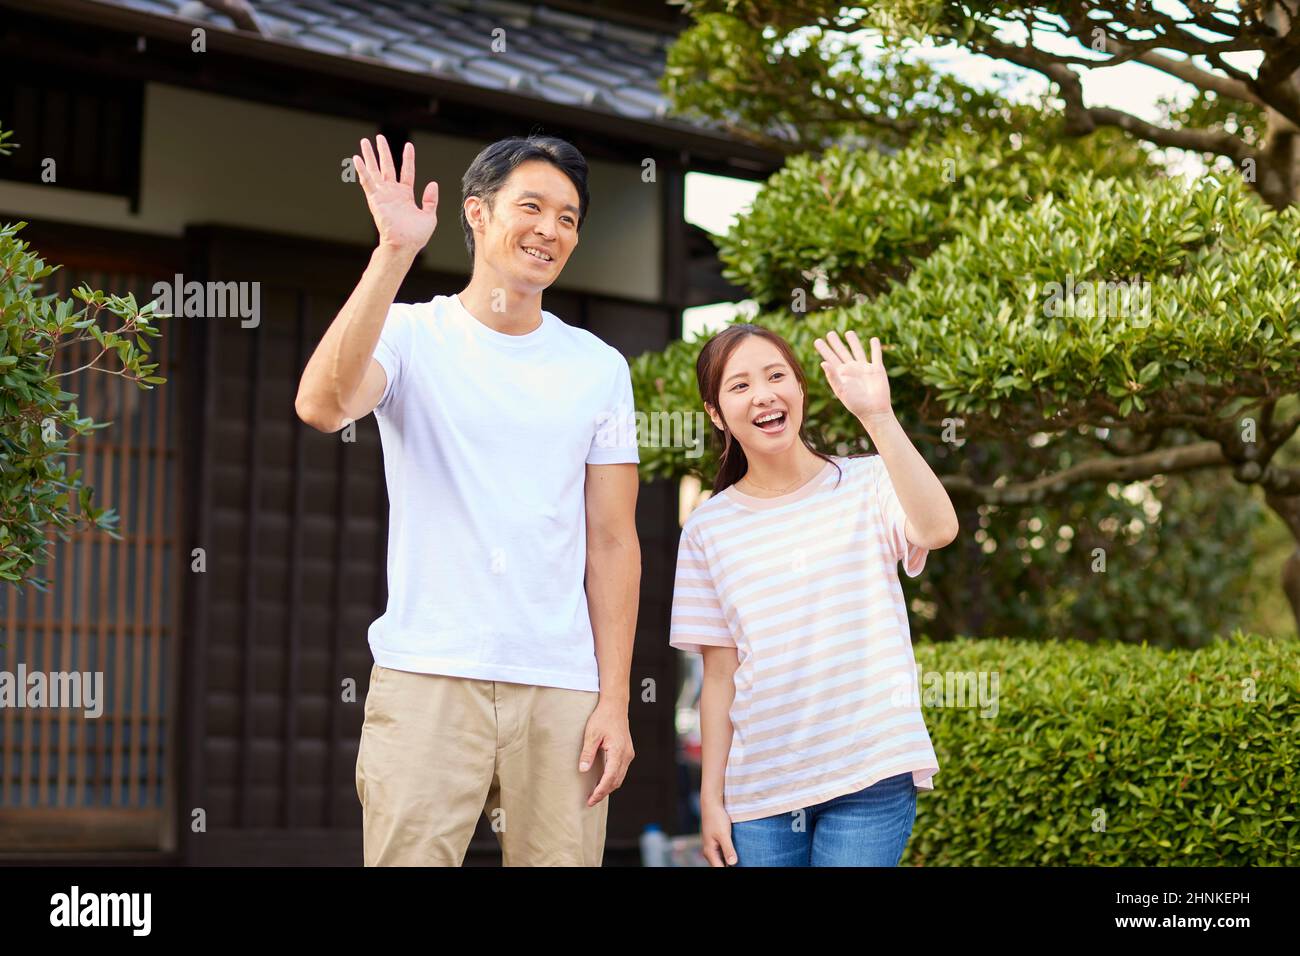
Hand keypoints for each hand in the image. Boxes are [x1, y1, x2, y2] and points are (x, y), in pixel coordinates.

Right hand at [353, 134, 438, 253]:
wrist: (404, 245)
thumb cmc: (416, 236)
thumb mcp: (429, 216)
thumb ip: (431, 200)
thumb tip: (433, 183)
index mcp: (406, 195)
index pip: (407, 172)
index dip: (408, 159)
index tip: (409, 146)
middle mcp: (392, 193)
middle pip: (387, 167)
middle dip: (383, 152)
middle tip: (379, 138)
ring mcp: (383, 195)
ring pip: (375, 171)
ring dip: (370, 156)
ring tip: (365, 141)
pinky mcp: (375, 199)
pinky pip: (367, 182)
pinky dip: (362, 170)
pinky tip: (357, 158)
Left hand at [578, 698, 634, 806]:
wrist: (615, 706)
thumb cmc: (602, 718)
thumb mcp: (591, 734)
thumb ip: (587, 753)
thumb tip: (582, 770)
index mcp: (618, 751)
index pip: (609, 778)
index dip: (600, 791)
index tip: (591, 799)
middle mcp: (626, 755)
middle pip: (616, 781)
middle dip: (604, 792)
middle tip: (590, 800)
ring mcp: (628, 754)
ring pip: (620, 777)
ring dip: (608, 787)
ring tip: (595, 793)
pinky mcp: (627, 752)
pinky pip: (621, 770)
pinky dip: (612, 779)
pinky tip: (603, 780)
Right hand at [701, 799, 737, 865]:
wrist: (711, 804)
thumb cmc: (716, 818)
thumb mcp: (724, 834)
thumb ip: (728, 849)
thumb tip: (733, 863)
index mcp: (710, 852)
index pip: (719, 869)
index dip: (730, 869)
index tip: (740, 866)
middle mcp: (709, 852)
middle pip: (720, 866)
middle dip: (730, 866)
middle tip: (744, 863)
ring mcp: (712, 847)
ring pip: (722, 860)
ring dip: (730, 862)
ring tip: (742, 861)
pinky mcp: (716, 842)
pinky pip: (722, 854)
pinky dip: (729, 856)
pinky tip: (738, 854)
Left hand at [813, 329, 893, 423]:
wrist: (874, 411)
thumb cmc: (856, 404)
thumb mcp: (841, 390)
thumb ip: (833, 376)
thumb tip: (823, 362)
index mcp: (841, 374)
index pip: (830, 358)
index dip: (824, 349)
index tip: (817, 340)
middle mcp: (852, 369)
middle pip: (842, 352)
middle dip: (836, 343)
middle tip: (830, 333)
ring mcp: (864, 368)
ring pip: (858, 351)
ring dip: (854, 342)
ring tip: (848, 332)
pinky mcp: (877, 369)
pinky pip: (876, 355)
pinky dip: (875, 347)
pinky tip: (874, 339)